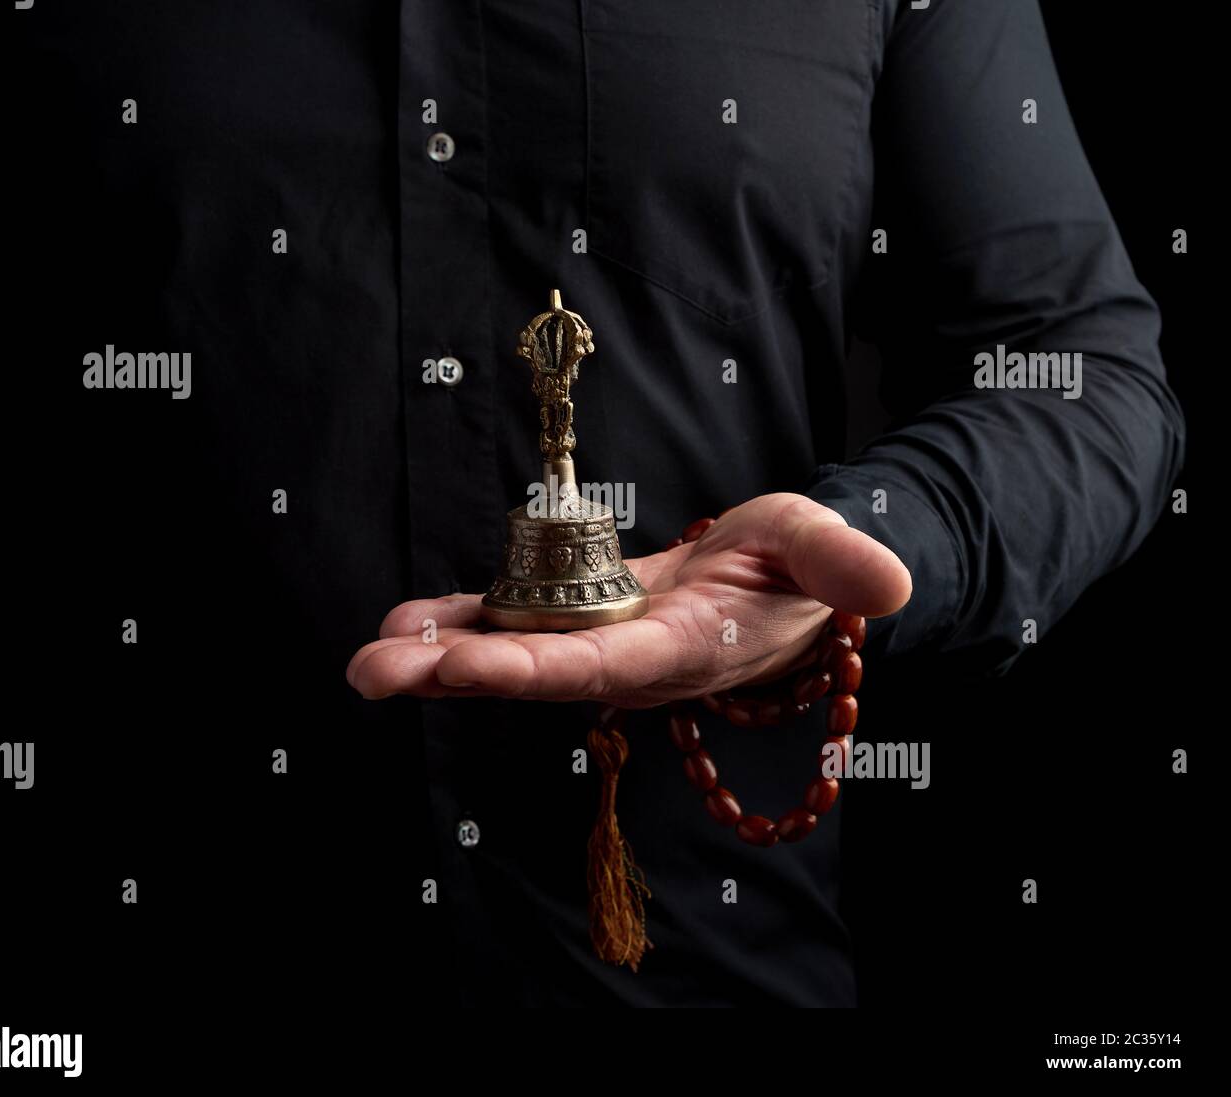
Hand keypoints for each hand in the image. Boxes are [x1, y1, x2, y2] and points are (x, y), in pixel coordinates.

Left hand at [346, 493, 910, 708]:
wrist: (777, 585)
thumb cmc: (798, 565)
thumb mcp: (821, 546)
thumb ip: (843, 561)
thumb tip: (890, 583)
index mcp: (684, 649)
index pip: (605, 666)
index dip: (536, 666)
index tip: (467, 663)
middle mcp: (630, 662)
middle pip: (537, 673)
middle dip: (456, 673)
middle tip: (374, 672)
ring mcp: (599, 645)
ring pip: (514, 655)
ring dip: (440, 656)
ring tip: (370, 654)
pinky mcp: (582, 620)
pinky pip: (515, 625)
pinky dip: (459, 623)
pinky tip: (404, 623)